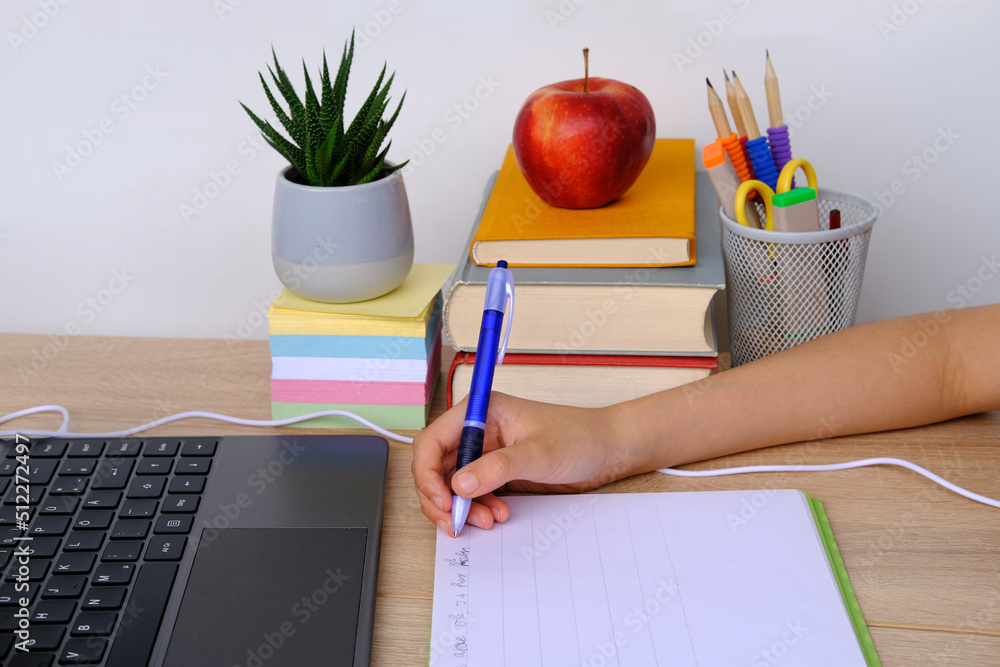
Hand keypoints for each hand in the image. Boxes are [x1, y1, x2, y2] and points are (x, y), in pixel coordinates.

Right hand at [411, 392, 639, 534]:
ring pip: (451, 484)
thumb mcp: (538, 453)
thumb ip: (498, 468)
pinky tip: (497, 514)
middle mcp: (476, 430)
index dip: (427, 473)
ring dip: (461, 506)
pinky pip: (472, 493)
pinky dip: (477, 508)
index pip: (432, 441)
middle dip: (442, 497)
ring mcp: (485, 451)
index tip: (443, 501)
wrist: (607, 450)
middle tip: (456, 521)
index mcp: (480, 411)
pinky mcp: (496, 471)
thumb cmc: (579, 437)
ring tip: (486, 521)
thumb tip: (460, 485)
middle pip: (435, 466)